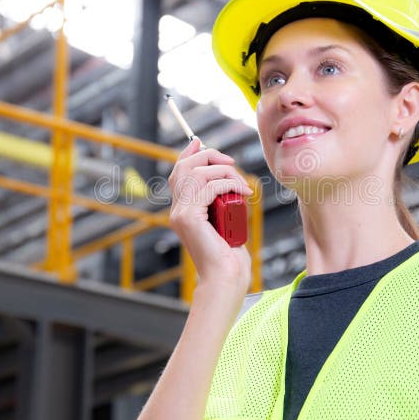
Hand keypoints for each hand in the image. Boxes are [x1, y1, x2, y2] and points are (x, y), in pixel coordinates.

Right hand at [168, 137, 253, 293]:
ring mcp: (180, 213)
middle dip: (210, 156)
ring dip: (224, 172)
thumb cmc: (230, 254)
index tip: (201, 142)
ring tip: (242, 186)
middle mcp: (177, 209)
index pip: (178, 171)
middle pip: (186, 166)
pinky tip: (242, 192)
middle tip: (232, 164)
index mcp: (182, 209)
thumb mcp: (225, 219)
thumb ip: (220, 200)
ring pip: (198, 172)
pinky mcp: (189, 217)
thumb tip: (226, 177)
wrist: (226, 277)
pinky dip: (228, 183)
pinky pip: (209, 186)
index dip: (189, 153)